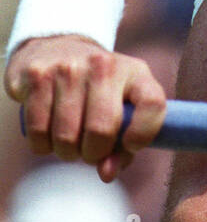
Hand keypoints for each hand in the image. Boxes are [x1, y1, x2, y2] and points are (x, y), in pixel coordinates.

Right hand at [5, 35, 166, 182]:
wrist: (57, 48)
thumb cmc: (98, 91)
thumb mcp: (121, 108)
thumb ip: (123, 147)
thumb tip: (106, 173)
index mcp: (135, 72)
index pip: (153, 103)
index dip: (144, 133)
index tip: (130, 145)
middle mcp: (104, 65)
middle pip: (102, 130)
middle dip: (93, 154)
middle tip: (89, 150)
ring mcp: (69, 68)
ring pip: (66, 137)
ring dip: (66, 152)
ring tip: (69, 140)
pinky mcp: (37, 76)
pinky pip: (38, 132)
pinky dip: (42, 145)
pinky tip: (48, 133)